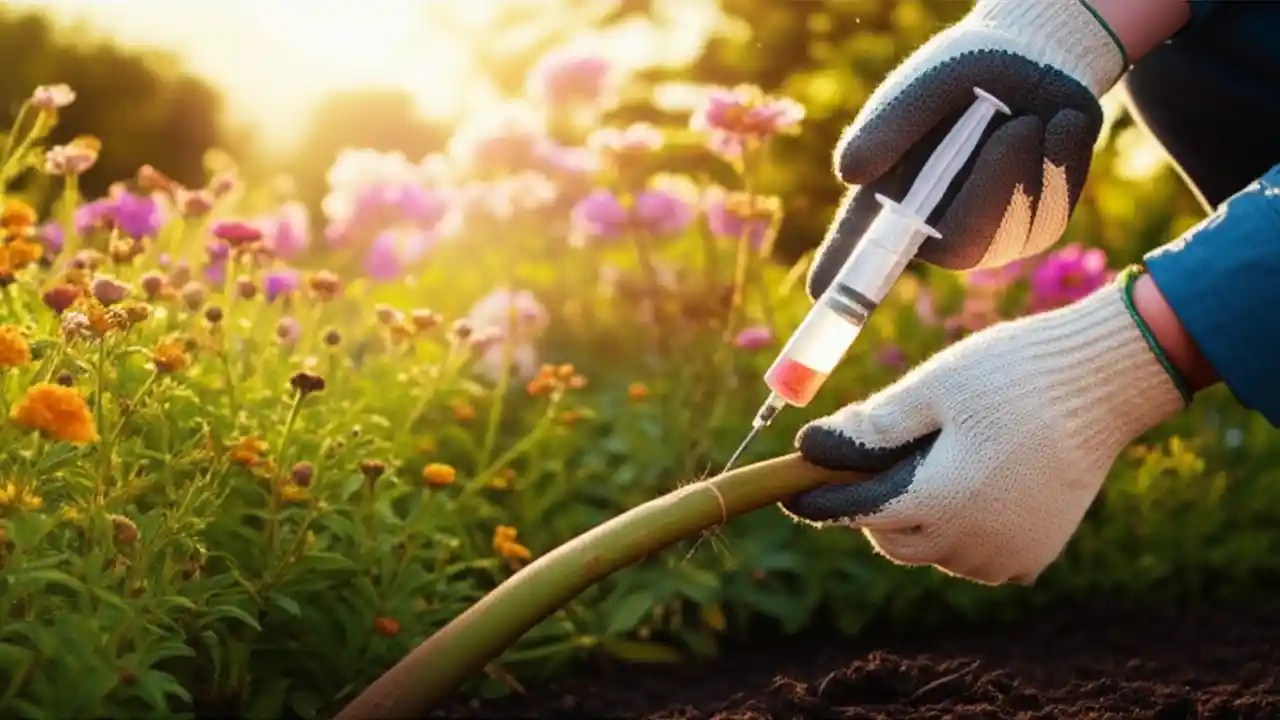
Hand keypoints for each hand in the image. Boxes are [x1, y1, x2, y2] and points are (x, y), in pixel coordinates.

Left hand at [782, 274, 1187, 585]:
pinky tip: (976, 480)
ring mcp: (1006, 556)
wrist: (1105, 384)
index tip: (792, 487)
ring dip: (918, 516)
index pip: (855, 512)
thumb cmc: (1013, 375)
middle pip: (889, 538)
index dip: (819, 498)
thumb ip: (872, 427)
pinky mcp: (1033, 556)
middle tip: (875, 456)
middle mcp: (971, 543)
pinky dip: (960, 528)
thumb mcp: (933, 389)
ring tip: (941, 457)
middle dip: (871, 505)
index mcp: (939, 500)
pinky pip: (973, 554)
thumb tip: (810, 447)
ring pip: (931, 549)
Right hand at [808, 0, 1124, 296]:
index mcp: (891, 199)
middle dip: (996, 187)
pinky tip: (1055, 124)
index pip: (859, 247)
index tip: (821, 294)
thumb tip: (849, 175)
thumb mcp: (925, 88)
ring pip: (1016, 232)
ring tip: (1028, 114)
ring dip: (1033, 161)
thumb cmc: (963, 77)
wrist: (1029, 61)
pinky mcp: (1038, 228)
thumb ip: (889, 126)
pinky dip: (1062, 158)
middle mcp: (934, 230)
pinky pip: (1055, 212)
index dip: (842, 276)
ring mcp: (990, 237)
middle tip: (1016, 123)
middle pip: (962, 248)